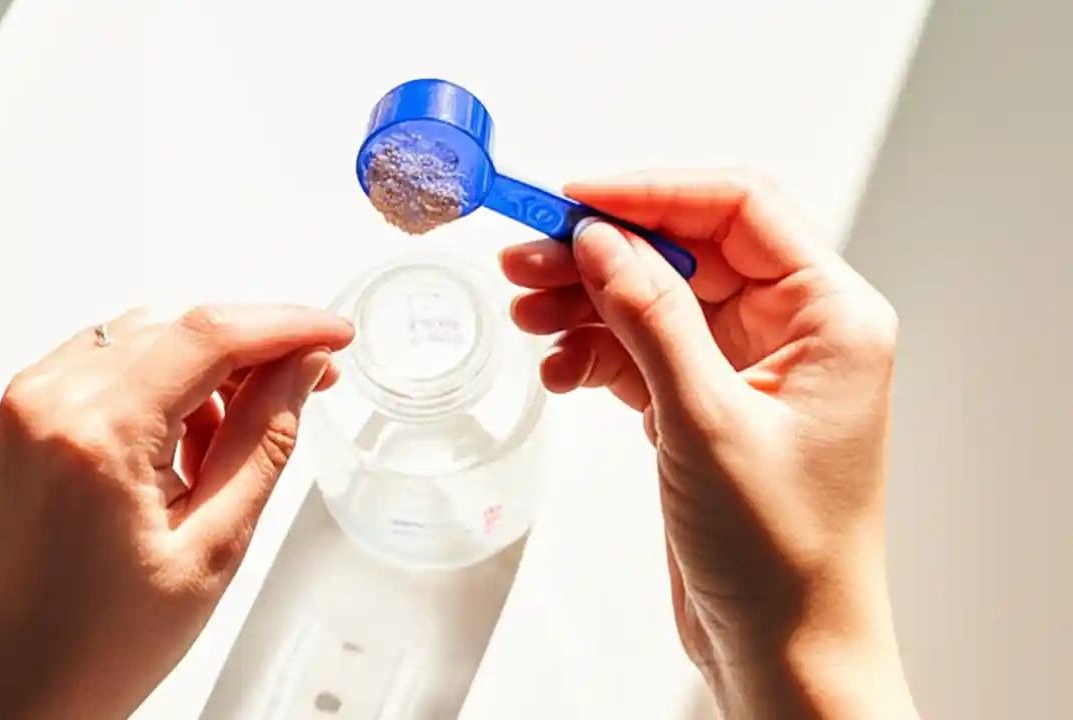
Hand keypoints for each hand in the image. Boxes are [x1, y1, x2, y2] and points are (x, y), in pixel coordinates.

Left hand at [0, 304, 353, 719]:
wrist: (3, 691)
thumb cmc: (94, 648)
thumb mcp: (210, 549)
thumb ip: (263, 443)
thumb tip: (301, 370)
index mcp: (96, 434)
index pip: (210, 335)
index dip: (287, 325)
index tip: (336, 334)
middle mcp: (49, 400)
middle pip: (179, 329)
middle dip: (254, 349)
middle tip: (309, 385)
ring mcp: (28, 404)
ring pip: (148, 340)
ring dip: (207, 370)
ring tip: (232, 446)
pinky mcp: (23, 417)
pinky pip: (110, 364)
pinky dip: (162, 384)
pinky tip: (184, 442)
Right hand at [501, 170, 917, 717]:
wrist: (784, 649)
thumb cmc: (781, 553)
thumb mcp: (707, 422)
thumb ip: (651, 319)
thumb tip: (600, 239)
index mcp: (831, 316)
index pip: (739, 208)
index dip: (651, 194)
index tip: (574, 200)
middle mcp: (796, 330)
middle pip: (686, 252)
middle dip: (602, 254)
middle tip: (524, 262)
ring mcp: (748, 369)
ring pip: (657, 301)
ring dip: (588, 303)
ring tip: (526, 316)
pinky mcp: (708, 406)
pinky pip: (644, 351)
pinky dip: (596, 353)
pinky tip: (559, 369)